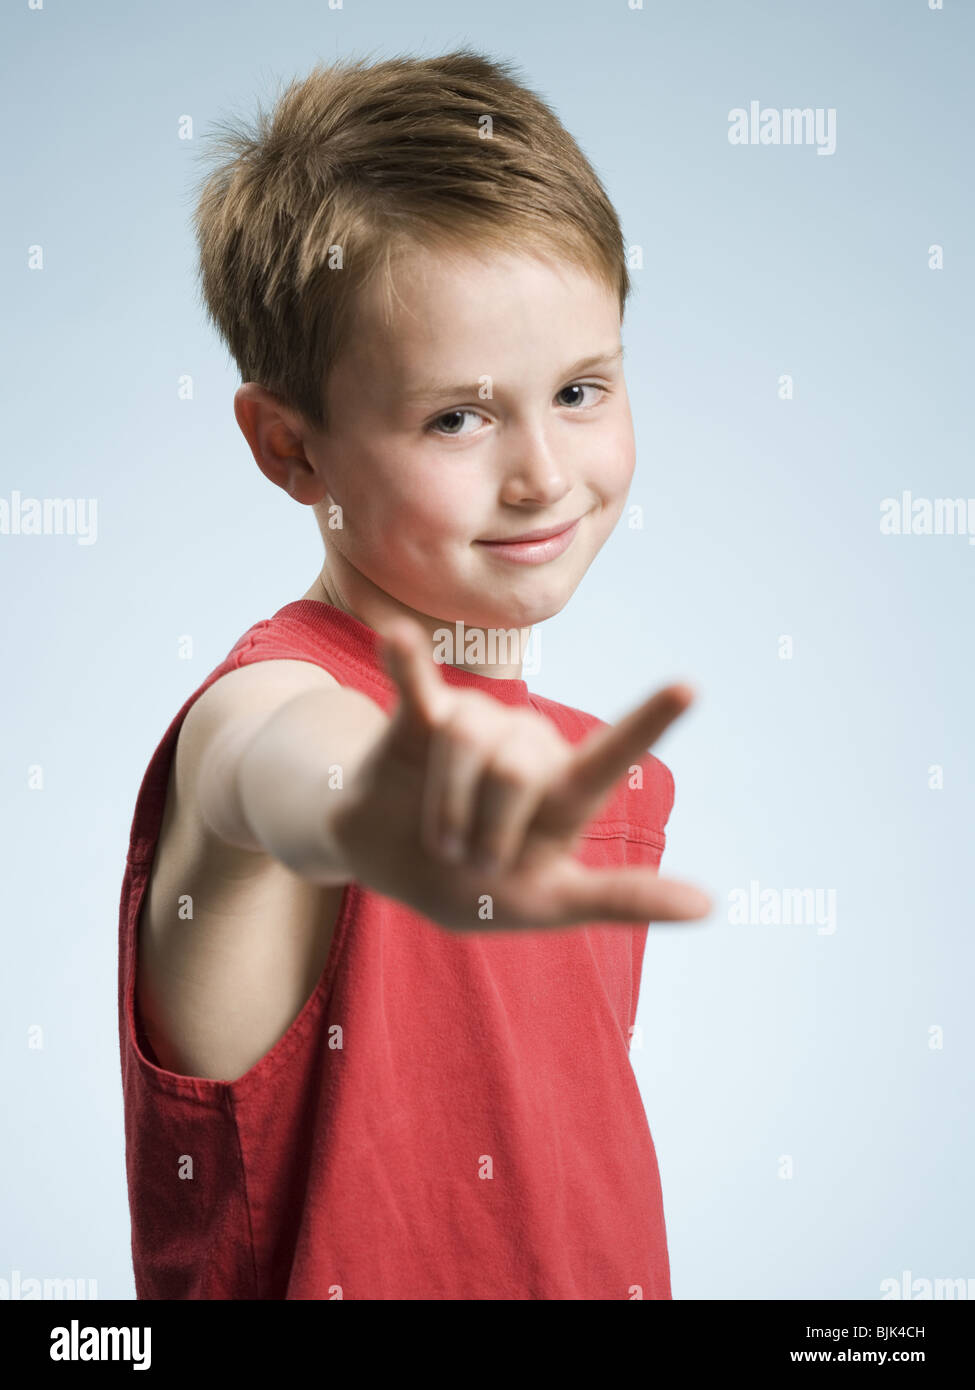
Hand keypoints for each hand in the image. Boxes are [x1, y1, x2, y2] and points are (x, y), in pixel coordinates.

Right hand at [330, 616, 711, 931]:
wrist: (390, 863)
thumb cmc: (475, 886)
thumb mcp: (549, 904)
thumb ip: (620, 899)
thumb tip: (712, 906)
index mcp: (567, 791)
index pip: (611, 755)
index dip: (648, 724)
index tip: (688, 689)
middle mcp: (528, 746)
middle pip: (514, 772)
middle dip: (486, 832)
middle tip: (474, 862)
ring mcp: (477, 725)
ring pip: (462, 742)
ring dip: (443, 809)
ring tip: (440, 839)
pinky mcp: (420, 714)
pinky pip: (415, 683)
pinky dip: (407, 662)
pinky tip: (396, 635)